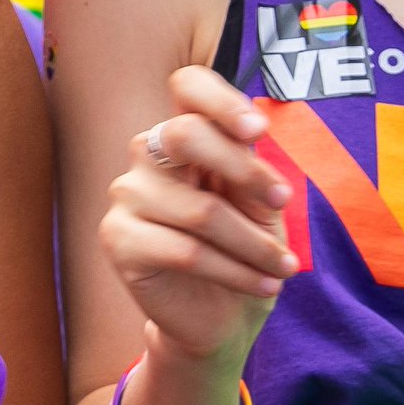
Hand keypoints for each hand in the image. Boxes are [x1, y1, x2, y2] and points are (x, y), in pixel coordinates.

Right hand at [98, 66, 293, 376]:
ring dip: (255, 244)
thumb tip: (251, 137)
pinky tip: (264, 285)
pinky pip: (187, 252)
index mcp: (184, 135)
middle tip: (283, 200)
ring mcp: (126, 195)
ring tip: (284, 268)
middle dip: (244, 170)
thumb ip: (250, 168)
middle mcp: (147, 156)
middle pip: (184, 134)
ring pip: (200, 211)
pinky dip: (236, 271)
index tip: (257, 130)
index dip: (220, 100)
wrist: (220, 317)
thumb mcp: (260, 204)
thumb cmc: (244, 250)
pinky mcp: (118, 240)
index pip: (187, 87)